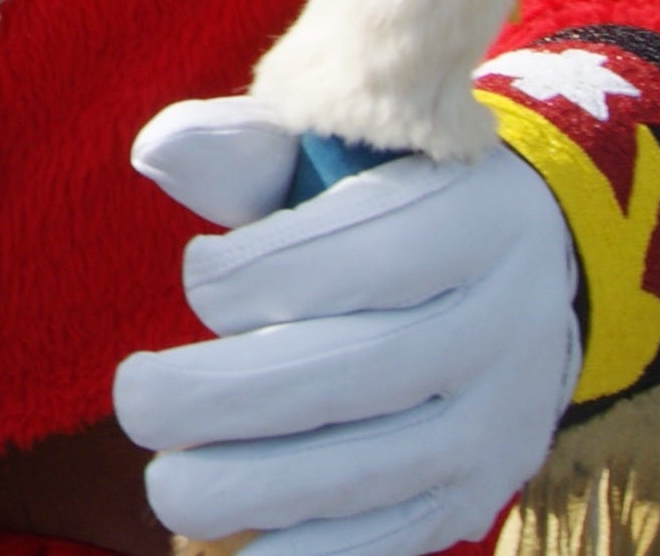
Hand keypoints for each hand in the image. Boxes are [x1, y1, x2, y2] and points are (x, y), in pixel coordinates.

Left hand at [113, 98, 579, 555]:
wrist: (521, 274)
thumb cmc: (383, 192)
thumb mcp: (333, 144)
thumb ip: (247, 149)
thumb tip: (159, 150)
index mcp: (469, 215)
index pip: (362, 256)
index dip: (261, 276)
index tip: (199, 275)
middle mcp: (499, 323)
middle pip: (361, 372)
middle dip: (232, 396)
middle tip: (138, 400)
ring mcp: (497, 420)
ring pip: (375, 468)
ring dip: (257, 487)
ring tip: (170, 484)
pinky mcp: (476, 493)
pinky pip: (393, 537)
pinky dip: (309, 554)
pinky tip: (237, 551)